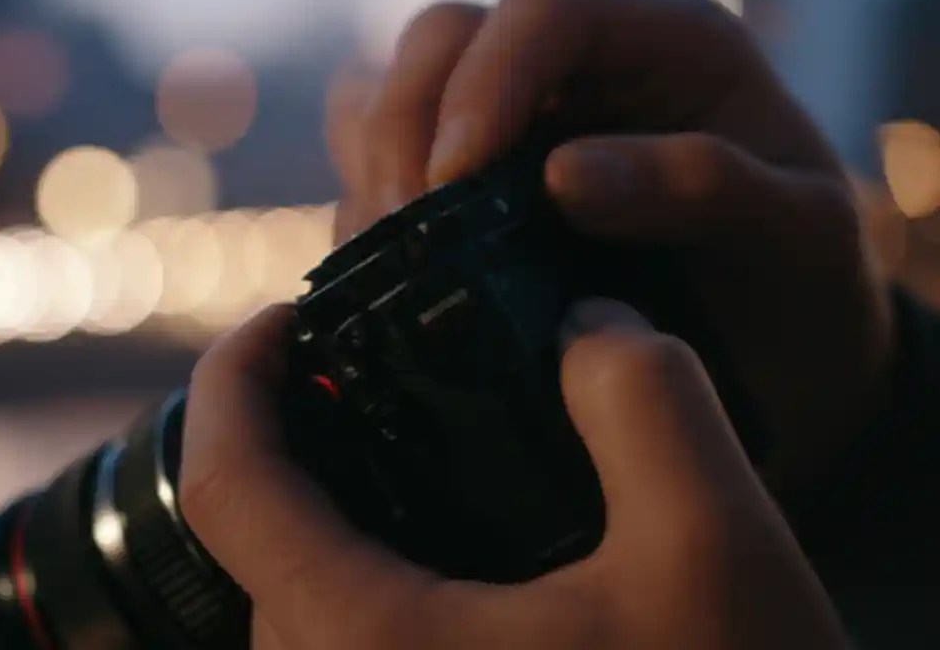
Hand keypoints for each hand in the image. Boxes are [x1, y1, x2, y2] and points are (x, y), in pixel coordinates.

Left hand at [180, 301, 850, 649]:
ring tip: (405, 452)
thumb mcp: (715, 549)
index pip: (224, 487)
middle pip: (254, 545)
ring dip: (327, 518)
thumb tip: (582, 327)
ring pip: (295, 606)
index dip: (231, 378)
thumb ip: (643, 401)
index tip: (282, 321)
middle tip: (362, 373)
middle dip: (290, 442)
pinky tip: (453, 558)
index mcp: (368, 646)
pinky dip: (364, 582)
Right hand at [325, 0, 894, 492]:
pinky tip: (388, 276)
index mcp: (663, 45)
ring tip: (390, 263)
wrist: (778, 361)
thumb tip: (565, 176)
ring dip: (375, 170)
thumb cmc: (799, 282)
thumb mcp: (801, 232)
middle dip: (405, 123)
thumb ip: (707, 187)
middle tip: (405, 227)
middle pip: (444, 38)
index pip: (544, 12)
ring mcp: (515, 128)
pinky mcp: (474, 190)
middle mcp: (576, 69)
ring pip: (395, 94)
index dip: (484, 83)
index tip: (452, 181)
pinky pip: (386, 168)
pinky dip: (368, 213)